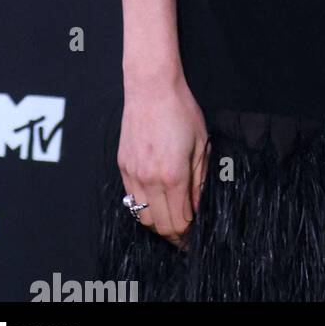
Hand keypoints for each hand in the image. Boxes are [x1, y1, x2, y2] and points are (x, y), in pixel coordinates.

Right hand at [117, 77, 208, 246]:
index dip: (188, 234)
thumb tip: (198, 206)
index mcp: (173, 175)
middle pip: (159, 225)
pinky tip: (157, 201)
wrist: (151, 88)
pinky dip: (144, 207)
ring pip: (142, 216)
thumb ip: (199, 179)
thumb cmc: (181, 110)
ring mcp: (132, 174)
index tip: (195, 237)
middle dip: (174, 234)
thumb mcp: (202, 144)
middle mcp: (149, 179)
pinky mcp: (123, 167)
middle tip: (186, 234)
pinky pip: (131, 199)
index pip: (179, 221)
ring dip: (158, 223)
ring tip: (173, 219)